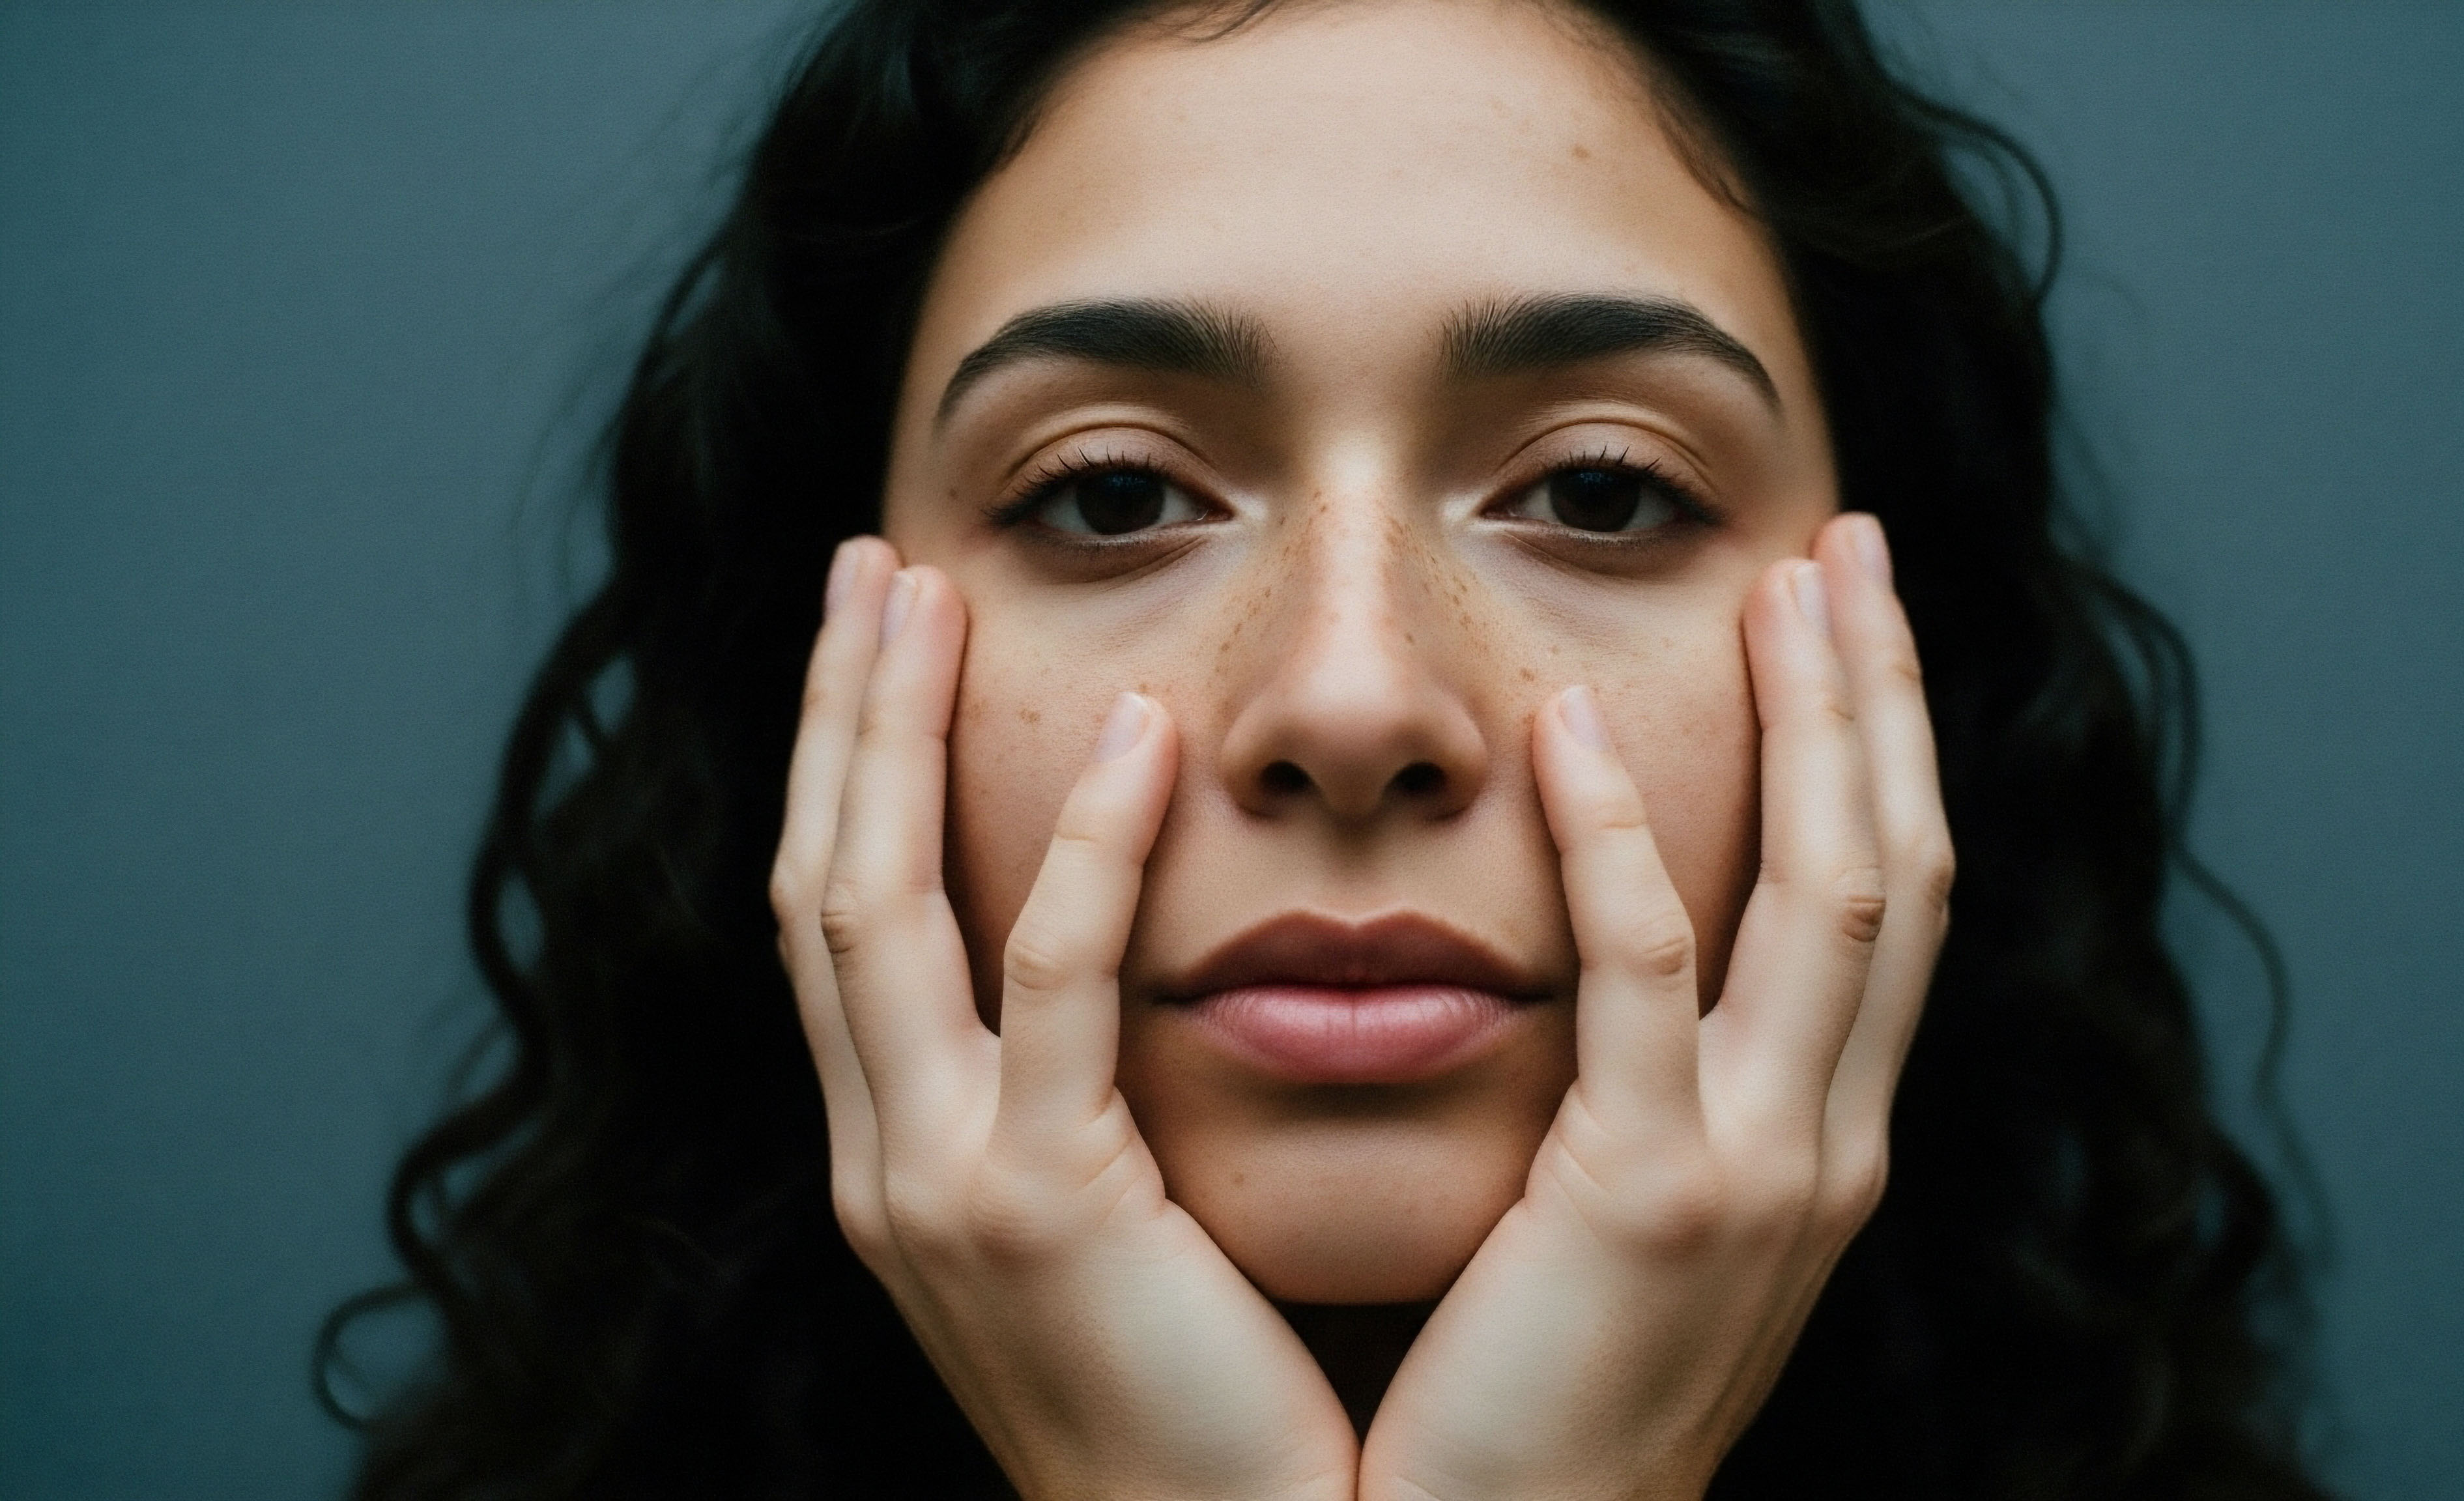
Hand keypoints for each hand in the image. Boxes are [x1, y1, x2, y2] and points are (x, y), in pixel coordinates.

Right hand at [771, 538, 1359, 1500]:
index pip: (842, 927)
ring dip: (890, 737)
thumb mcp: (1117, 1234)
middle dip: (832, 718)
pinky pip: (1049, 993)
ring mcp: (940, 1189)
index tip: (877, 640)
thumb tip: (1132, 979)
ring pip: (874, 913)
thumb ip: (1092, 1106)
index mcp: (908, 1160)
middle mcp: (887, 1163)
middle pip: (819, 888)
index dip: (842, 773)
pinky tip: (1136, 738)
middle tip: (869, 565)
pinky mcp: (1039, 1213)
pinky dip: (1079, 851)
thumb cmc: (1212, 1401)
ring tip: (927, 591)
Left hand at [1357, 514, 1951, 1500]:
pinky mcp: (1652, 1200)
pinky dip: (1623, 835)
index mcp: (1816, 1149)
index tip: (1848, 621)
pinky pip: (1651, 974)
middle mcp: (1825, 1151)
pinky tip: (1565, 726)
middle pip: (1902, 869)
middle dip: (1885, 698)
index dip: (1886, 754)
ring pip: (1838, 895)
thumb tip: (1627, 979)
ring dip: (1818, 720)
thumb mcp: (1624, 1233)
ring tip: (1780, 578)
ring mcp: (1761, 1176)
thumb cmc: (1525, 1399)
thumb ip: (1647, 1104)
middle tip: (1850, 545)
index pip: (1890, 911)